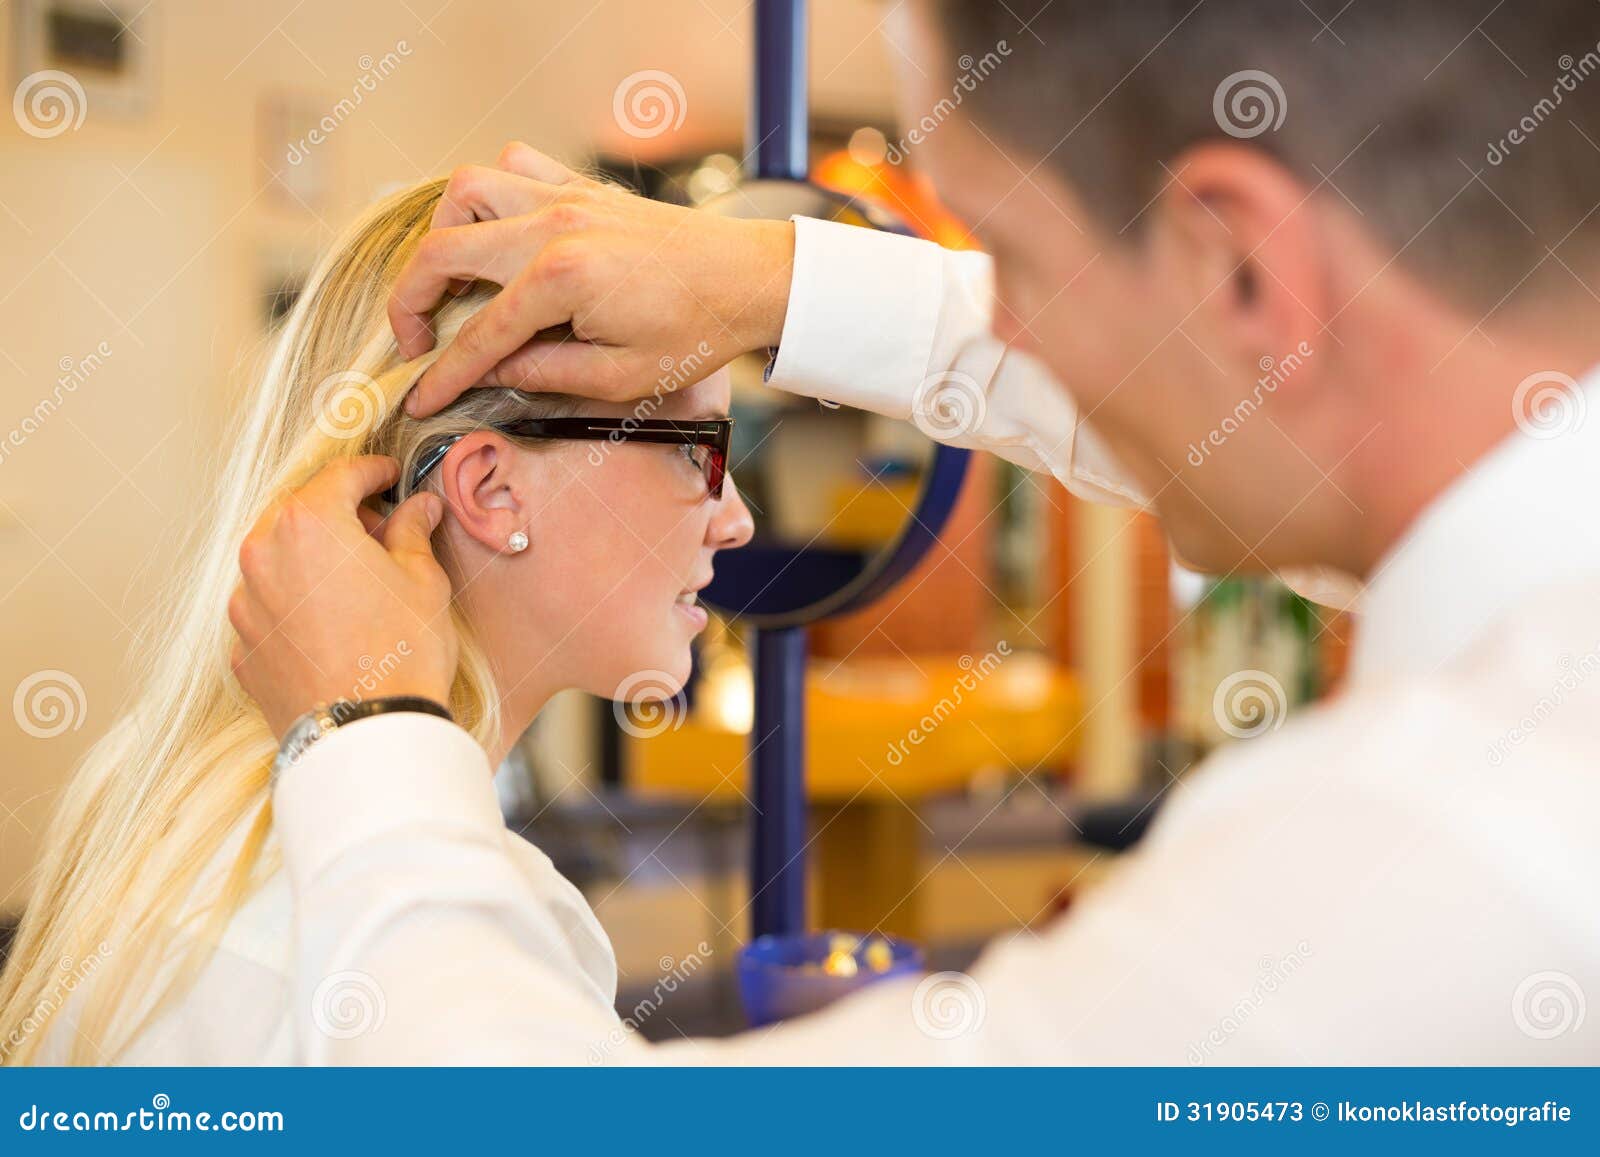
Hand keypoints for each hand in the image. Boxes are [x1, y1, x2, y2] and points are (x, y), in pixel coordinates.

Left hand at [229, 456, 458, 738]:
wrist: (367, 734)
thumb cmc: (400, 652)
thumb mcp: (422, 581)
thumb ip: (411, 533)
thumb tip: (418, 510)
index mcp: (309, 524)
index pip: (340, 476)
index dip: (371, 471)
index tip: (389, 475)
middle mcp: (263, 555)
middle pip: (299, 512)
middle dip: (337, 512)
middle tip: (378, 527)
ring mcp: (246, 604)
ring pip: (276, 558)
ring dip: (311, 557)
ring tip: (353, 578)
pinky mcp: (243, 646)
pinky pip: (268, 605)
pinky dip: (295, 601)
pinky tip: (331, 620)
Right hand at [390, 141, 794, 415]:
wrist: (750, 279)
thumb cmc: (696, 330)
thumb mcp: (620, 377)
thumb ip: (543, 373)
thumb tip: (489, 371)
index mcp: (560, 279)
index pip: (478, 334)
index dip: (441, 373)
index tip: (418, 398)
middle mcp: (552, 225)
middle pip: (444, 249)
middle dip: (412, 299)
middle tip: (414, 339)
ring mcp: (565, 196)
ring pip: (467, 188)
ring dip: (444, 233)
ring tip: (450, 279)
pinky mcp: (583, 186)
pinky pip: (515, 166)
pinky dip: (491, 193)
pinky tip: (497, 233)